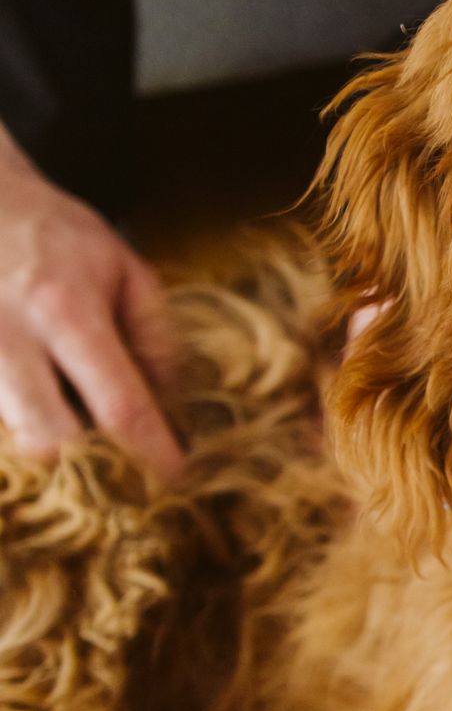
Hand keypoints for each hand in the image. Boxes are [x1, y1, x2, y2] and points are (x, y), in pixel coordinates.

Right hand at [0, 127, 183, 477]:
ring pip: (9, 435)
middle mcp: (7, 338)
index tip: (176, 478)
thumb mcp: (121, 266)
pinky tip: (35, 399)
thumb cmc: (52, 233)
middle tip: (114, 459)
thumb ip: (155, 332)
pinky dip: (14, 419)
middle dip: (84, 463)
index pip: (120, 406)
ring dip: (42, 441)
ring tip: (68, 418)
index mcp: (66, 312)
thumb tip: (175, 399)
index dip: (152, 452)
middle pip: (47, 439)